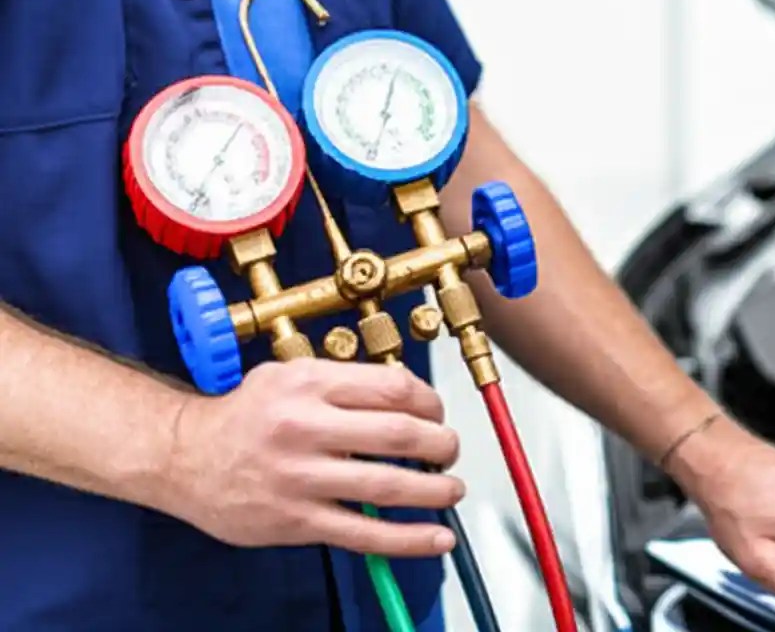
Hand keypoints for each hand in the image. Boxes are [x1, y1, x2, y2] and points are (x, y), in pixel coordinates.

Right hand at [164, 359, 463, 557]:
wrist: (183, 457)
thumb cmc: (244, 415)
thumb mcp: (289, 375)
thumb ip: (344, 383)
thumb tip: (409, 397)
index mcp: (309, 384)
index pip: (394, 388)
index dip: (431, 402)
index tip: (438, 413)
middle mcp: (306, 427)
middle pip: (399, 434)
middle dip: (441, 443)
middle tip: (450, 450)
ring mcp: (301, 477)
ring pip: (388, 485)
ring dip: (435, 490)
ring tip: (451, 490)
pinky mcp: (297, 520)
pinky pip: (365, 533)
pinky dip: (409, 539)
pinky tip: (437, 538)